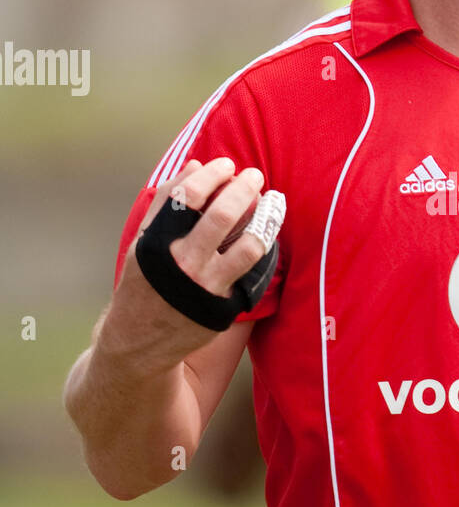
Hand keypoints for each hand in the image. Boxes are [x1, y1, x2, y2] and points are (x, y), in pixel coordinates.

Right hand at [102, 158, 268, 372]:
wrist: (137, 342)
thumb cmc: (144, 283)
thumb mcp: (143, 242)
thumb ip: (166, 203)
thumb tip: (195, 165)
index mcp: (156, 242)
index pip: (187, 195)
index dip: (212, 174)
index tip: (226, 164)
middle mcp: (181, 264)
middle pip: (222, 215)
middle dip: (245, 188)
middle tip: (255, 176)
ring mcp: (204, 287)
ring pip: (249, 245)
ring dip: (266, 218)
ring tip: (273, 203)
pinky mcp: (223, 308)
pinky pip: (255, 272)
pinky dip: (265, 248)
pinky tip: (268, 235)